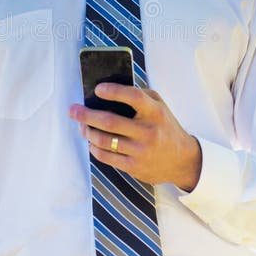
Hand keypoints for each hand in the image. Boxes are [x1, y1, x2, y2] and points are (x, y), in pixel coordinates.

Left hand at [69, 83, 201, 191]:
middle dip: (86, 115)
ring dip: (88, 132)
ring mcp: (141, 151)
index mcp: (155, 112)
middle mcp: (148, 132)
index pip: (133, 97)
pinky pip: (106, 157)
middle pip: (110, 122)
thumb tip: (110, 90)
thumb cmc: (165, 127)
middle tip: (73, 110)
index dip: (114, 92)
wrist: (182, 160)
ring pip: (104, 141)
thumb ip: (140, 96)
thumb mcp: (160, 106)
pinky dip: (94, 148)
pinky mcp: (134, 167)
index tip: (97, 89)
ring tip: (82, 126)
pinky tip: (91, 141)